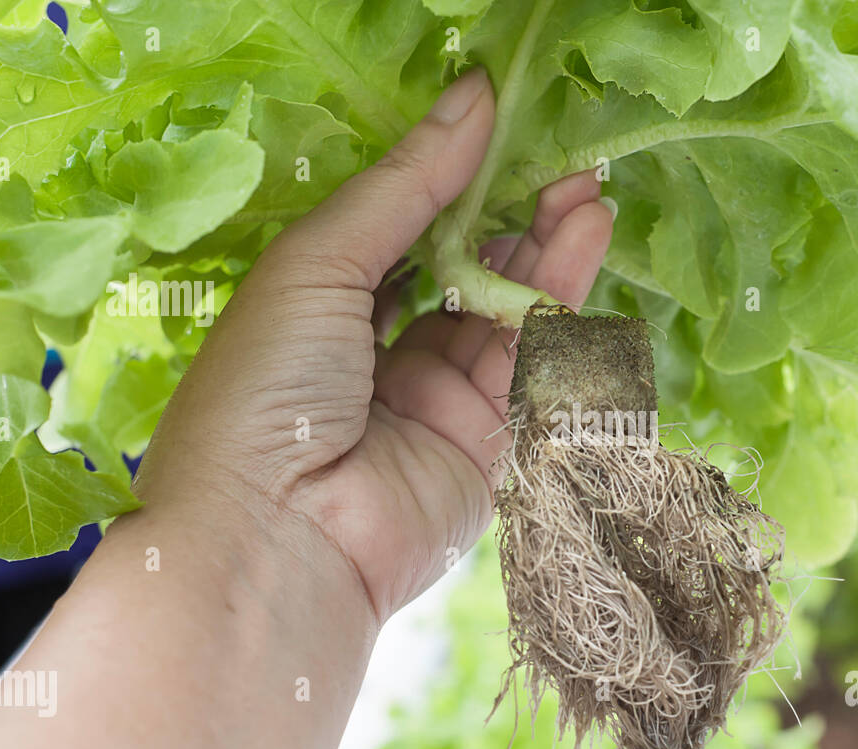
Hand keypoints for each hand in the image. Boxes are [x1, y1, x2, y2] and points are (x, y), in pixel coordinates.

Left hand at [133, 69, 613, 624]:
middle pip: (458, 274)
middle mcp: (376, 359)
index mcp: (318, 311)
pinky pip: (526, 372)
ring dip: (545, 255)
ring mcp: (433, 407)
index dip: (448, 183)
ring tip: (589, 195)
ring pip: (501, 318)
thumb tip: (470, 99)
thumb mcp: (319, 264)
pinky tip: (582, 251)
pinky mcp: (483, 450)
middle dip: (511, 217)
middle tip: (564, 162)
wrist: (279, 540)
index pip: (396, 234)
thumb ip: (403, 188)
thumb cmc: (268, 391)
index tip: (501, 128)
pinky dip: (558, 312)